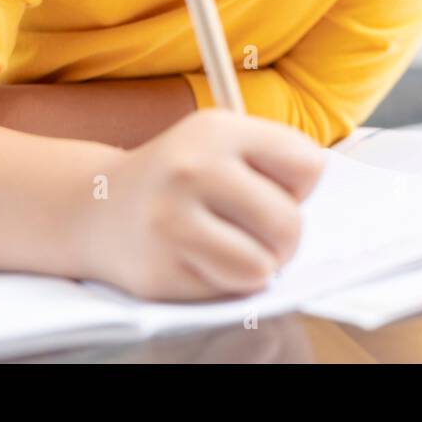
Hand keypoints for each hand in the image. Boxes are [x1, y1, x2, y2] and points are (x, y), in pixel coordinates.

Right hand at [77, 108, 324, 300]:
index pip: (308, 166)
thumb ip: (277, 160)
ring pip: (262, 266)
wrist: (95, 204)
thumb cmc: (179, 175)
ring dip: (258, 264)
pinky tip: (198, 258)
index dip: (298, 185)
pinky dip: (224, 282)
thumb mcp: (221, 140)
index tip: (270, 185)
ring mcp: (170, 223)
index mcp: (217, 130)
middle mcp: (191, 170)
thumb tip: (326, 213)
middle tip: (259, 229)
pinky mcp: (159, 272)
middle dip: (284, 236)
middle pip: (289, 223)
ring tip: (235, 246)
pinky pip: (226, 291)